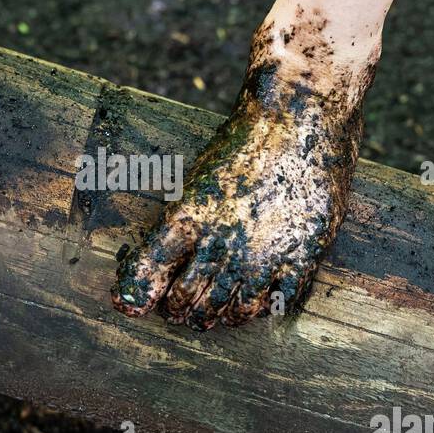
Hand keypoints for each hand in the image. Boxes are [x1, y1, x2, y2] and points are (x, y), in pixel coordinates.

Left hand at [114, 14, 376, 328]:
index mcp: (189, 215)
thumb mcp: (200, 174)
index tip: (130, 305)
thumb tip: (161, 263)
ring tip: (215, 318)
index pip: (151, 268)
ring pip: (233, 308)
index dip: (138, 291)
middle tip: (180, 315)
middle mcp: (222, 240)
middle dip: (181, 312)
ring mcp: (263, 252)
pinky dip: (262, 310)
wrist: (303, 113)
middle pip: (190, 298)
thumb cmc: (248, 136)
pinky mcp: (302, 254)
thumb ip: (180, 225)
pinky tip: (257, 306)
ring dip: (219, 318)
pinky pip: (277, 302)